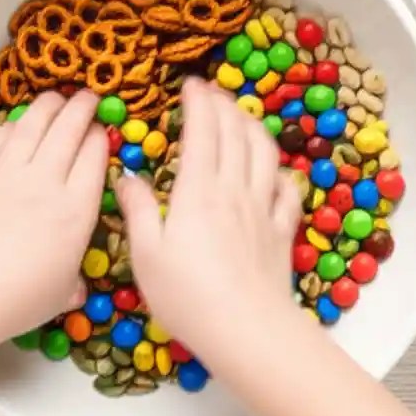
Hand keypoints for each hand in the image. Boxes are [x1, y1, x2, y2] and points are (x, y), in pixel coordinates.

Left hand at [0, 90, 107, 342]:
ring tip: (55, 98)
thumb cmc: (19, 300)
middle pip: (68, 129)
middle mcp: (45, 182)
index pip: (94, 156)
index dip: (100, 137)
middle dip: (81, 107)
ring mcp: (7, 174)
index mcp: (76, 210)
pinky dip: (10, 127)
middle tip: (87, 98)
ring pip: (32, 125)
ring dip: (47, 106)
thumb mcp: (62, 295)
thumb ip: (74, 283)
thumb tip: (77, 288)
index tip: (101, 131)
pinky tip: (15, 125)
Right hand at [116, 77, 300, 360]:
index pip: (202, 131)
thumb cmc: (187, 295)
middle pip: (235, 133)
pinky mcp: (282, 232)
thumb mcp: (147, 254)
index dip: (198, 102)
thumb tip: (127, 176)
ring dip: (253, 127)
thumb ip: (139, 210)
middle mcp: (235, 190)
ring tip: (241, 116)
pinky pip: (288, 191)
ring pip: (265, 153)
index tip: (190, 85)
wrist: (247, 330)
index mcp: (199, 190)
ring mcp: (263, 210)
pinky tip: (276, 171)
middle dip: (223, 105)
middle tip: (211, 92)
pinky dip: (282, 173)